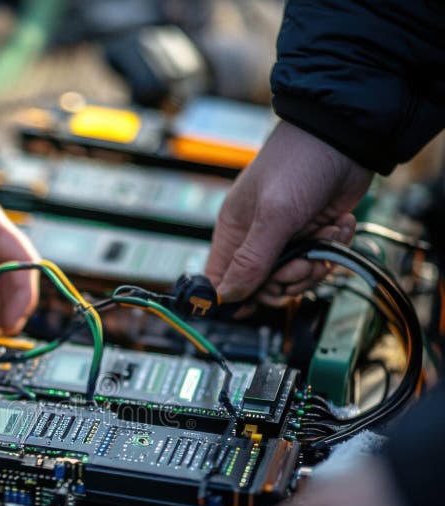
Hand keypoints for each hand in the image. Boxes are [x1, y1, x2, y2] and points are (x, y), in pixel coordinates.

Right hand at [205, 121, 372, 302]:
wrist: (348, 137)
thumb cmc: (301, 163)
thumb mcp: (274, 215)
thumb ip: (252, 259)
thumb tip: (228, 295)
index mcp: (234, 231)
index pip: (221, 279)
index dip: (235, 296)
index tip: (255, 303)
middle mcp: (257, 238)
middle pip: (261, 287)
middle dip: (286, 281)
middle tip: (303, 263)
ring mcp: (286, 239)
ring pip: (293, 279)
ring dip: (314, 266)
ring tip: (326, 239)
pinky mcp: (313, 236)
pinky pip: (318, 263)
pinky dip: (333, 250)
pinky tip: (337, 227)